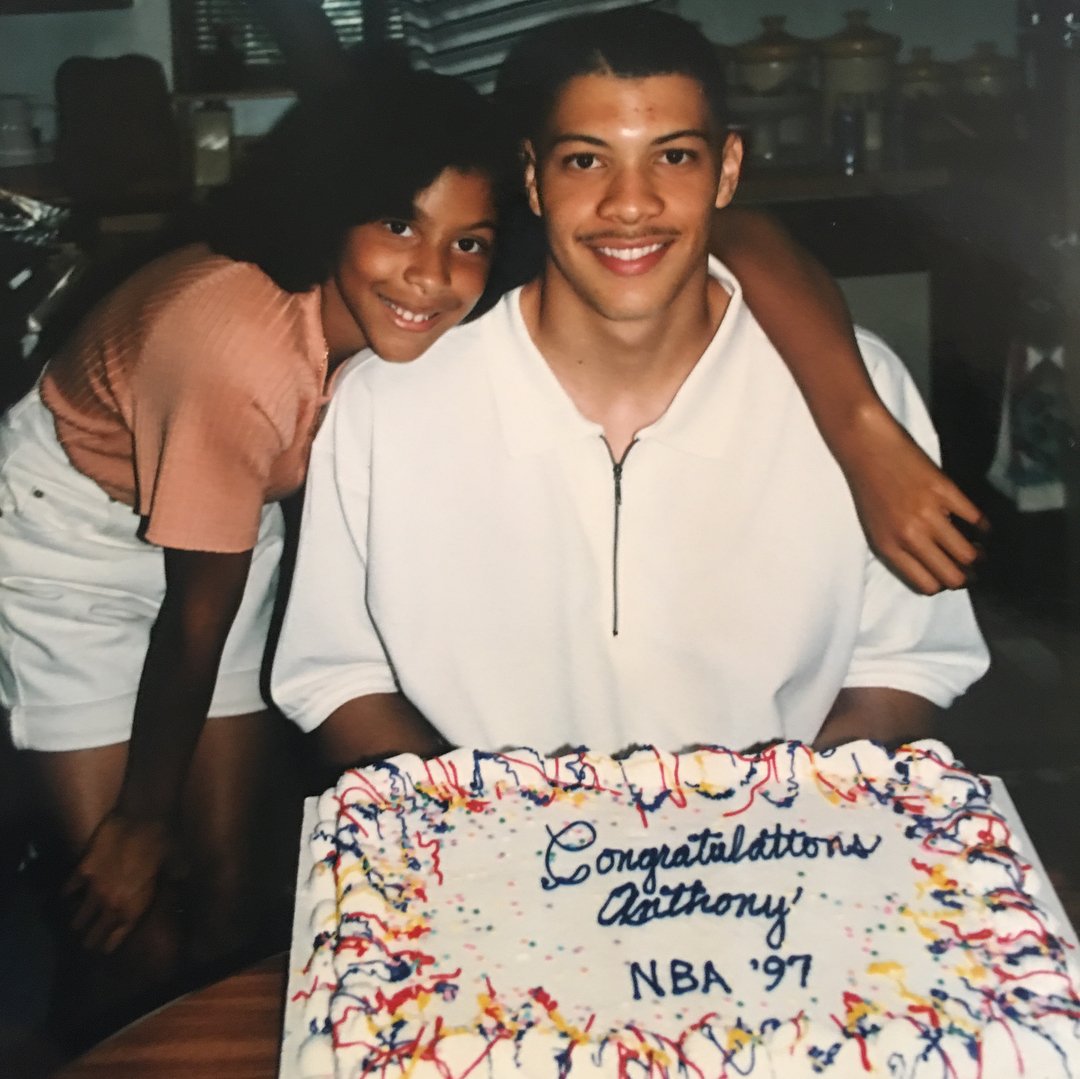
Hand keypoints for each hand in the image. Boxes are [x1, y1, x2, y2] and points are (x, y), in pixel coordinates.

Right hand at [63, 811, 171, 953]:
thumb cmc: (163, 845)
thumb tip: (182, 879)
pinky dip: (68, 893)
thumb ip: (174, 881)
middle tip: (86, 941)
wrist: (143, 823)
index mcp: (135, 909)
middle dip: (89, 939)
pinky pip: (69, 890)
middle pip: (93, 934)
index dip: (108, 945)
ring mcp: (95, 891)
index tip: (102, 949)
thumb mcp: (175, 868)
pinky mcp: (82, 872)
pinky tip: (67, 894)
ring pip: (78, 917)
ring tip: (75, 923)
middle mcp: (112, 905)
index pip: (115, 939)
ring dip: (77, 920)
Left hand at [841, 406, 988, 593]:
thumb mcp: (875, 528)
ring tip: (981, 548)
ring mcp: (929, 514)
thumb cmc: (869, 490)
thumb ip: (899, 551)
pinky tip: (981, 526)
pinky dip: (984, 527)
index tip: (950, 576)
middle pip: (952, 576)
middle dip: (966, 577)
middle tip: (972, 568)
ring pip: (969, 554)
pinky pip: (977, 520)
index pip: (926, 585)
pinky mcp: (945, 491)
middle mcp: (909, 536)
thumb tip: (932, 569)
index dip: (943, 584)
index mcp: (888, 547)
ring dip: (980, 555)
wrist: (867, 449)